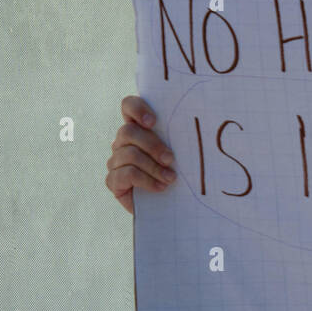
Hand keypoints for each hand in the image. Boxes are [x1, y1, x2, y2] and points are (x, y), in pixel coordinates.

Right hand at [105, 95, 175, 213]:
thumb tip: (198, 122)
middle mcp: (123, 141)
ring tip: (171, 178)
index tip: (153, 122)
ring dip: (153, 167)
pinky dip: (146, 180)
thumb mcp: (182, 152)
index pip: (128, 105)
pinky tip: (160, 187)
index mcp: (139, 127)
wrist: (170, 205)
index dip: (137, 108)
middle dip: (153, 145)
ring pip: (129, 154)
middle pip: (128, 131)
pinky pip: (125, 174)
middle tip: (171, 159)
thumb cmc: (180, 173)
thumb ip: (181, 136)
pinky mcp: (113, 180)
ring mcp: (115, 161)